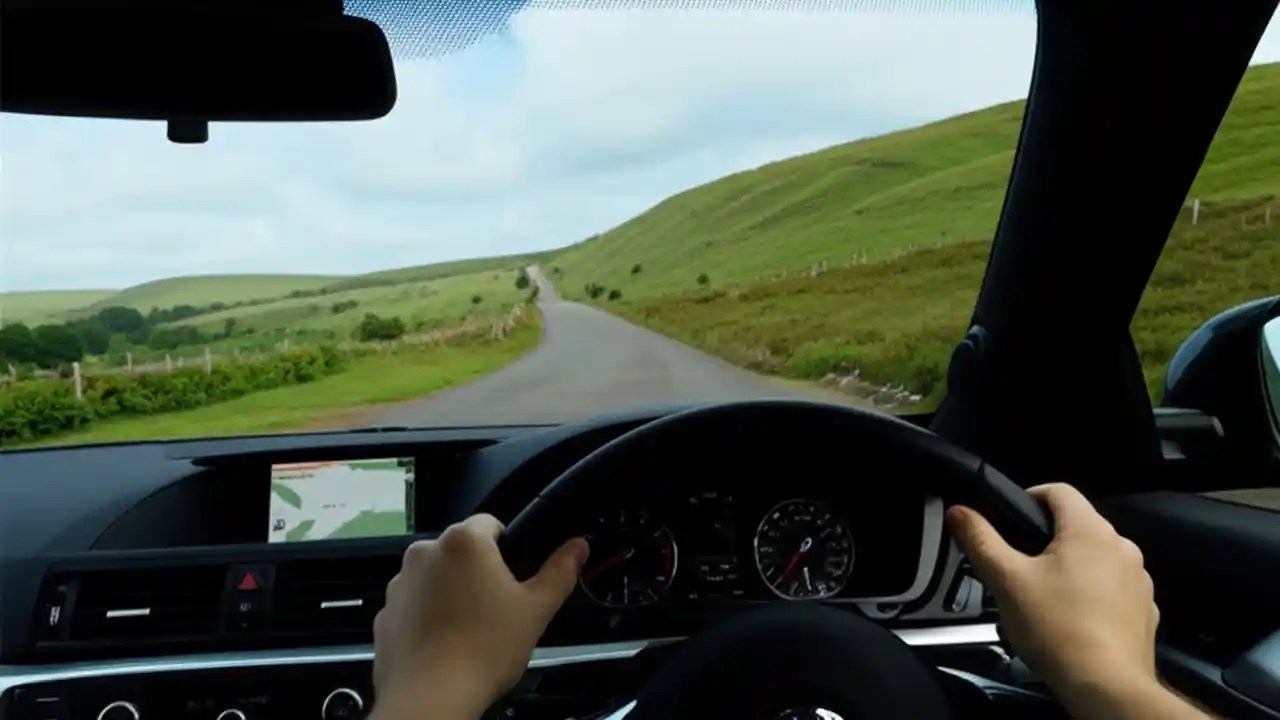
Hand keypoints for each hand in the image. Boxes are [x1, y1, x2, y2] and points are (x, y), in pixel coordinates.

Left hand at [372, 515, 588, 719]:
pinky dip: (427, 616)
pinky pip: (413, 605)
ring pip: (435, 577)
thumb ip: (560, 571)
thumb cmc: (487, 647)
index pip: (491, 523)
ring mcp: (399, 583)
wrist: (430, 697)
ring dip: (450, 591)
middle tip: (497, 608)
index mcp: (464, 541)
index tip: (515, 580)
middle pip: (460, 550)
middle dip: (478, 571)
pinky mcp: (384, 614)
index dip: (508, 548)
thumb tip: (579, 545)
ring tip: (469, 630)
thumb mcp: (536, 609)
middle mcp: (425, 552)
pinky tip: (444, 644)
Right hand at [946, 484, 1172, 717]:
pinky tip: (1075, 619)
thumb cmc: (1055, 628)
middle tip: (1019, 569)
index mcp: (1090, 530)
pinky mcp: (1145, 608)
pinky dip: (1094, 594)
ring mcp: (1139, 578)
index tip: (1009, 523)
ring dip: (1072, 568)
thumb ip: (980, 540)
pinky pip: (1114, 588)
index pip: (1058, 490)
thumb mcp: (1006, 581)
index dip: (1029, 497)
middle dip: (1047, 540)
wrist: (1105, 686)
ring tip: (1045, 599)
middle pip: (1078, 526)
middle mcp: (1122, 546)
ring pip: (1097, 558)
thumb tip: (959, 511)